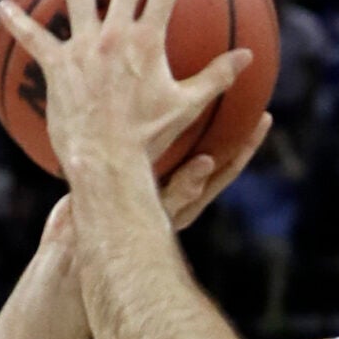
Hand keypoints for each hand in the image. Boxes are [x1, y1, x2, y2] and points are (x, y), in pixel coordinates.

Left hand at [0, 0, 253, 183]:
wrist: (106, 160)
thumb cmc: (148, 138)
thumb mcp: (187, 107)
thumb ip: (216, 78)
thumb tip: (247, 58)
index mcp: (146, 42)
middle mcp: (113, 36)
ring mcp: (82, 48)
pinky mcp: (56, 66)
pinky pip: (34, 39)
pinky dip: (18, 23)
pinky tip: (3, 6)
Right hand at [41, 108, 272, 258]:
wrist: (74, 252)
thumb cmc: (114, 239)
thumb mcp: (151, 214)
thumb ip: (178, 192)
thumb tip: (207, 163)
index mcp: (185, 202)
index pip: (224, 170)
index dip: (245, 147)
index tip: (264, 118)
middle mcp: (171, 192)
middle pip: (210, 154)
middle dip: (228, 127)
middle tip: (245, 95)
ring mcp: (148, 185)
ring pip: (180, 147)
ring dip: (191, 118)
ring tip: (198, 86)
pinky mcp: (124, 178)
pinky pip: (148, 146)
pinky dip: (154, 122)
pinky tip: (143, 99)